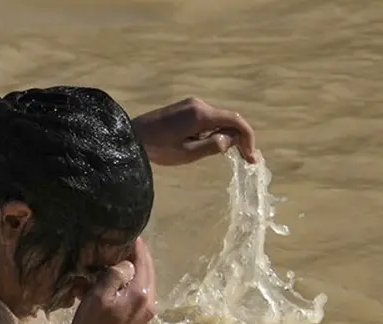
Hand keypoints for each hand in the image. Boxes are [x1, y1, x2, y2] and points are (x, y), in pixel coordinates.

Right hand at [69, 237, 156, 323]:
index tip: (127, 232)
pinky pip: (139, 296)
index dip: (136, 244)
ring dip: (132, 272)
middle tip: (121, 244)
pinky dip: (129, 287)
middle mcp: (150, 302)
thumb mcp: (98, 296)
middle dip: (136, 257)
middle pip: (147, 271)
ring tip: (115, 263)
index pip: (144, 260)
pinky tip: (115, 286)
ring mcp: (147, 314)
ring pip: (143, 284)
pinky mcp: (141, 323)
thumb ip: (115, 274)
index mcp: (141, 293)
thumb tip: (128, 263)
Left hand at [132, 97, 257, 165]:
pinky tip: (214, 145)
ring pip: (219, 119)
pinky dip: (216, 131)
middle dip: (240, 138)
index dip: (248, 137)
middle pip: (229, 119)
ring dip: (227, 135)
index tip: (252, 156)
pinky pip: (208, 119)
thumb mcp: (187, 153)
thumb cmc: (156, 149)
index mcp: (200, 114)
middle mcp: (198, 104)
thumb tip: (231, 140)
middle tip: (248, 160)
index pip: (235, 120)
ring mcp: (191, 104)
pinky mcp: (184, 108)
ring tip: (232, 156)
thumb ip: (212, 146)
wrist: (130, 137)